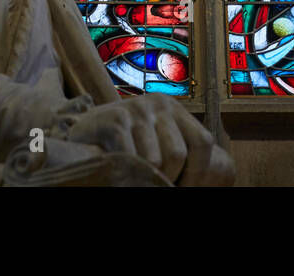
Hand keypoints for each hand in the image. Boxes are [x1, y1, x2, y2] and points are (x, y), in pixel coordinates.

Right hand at [63, 94, 232, 184]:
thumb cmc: (124, 146)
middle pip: (179, 154)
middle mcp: (157, 104)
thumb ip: (179, 153)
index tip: (185, 189)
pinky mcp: (113, 120)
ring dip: (146, 178)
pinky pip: (132, 156)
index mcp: (173, 109)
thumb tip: (213, 179)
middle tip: (155, 186)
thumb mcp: (155, 144)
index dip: (199, 174)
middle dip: (169, 180)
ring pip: (156, 160)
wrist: (80, 135)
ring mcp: (135, 109)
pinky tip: (122, 173)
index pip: (203, 142)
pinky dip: (129, 172)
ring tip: (136, 177)